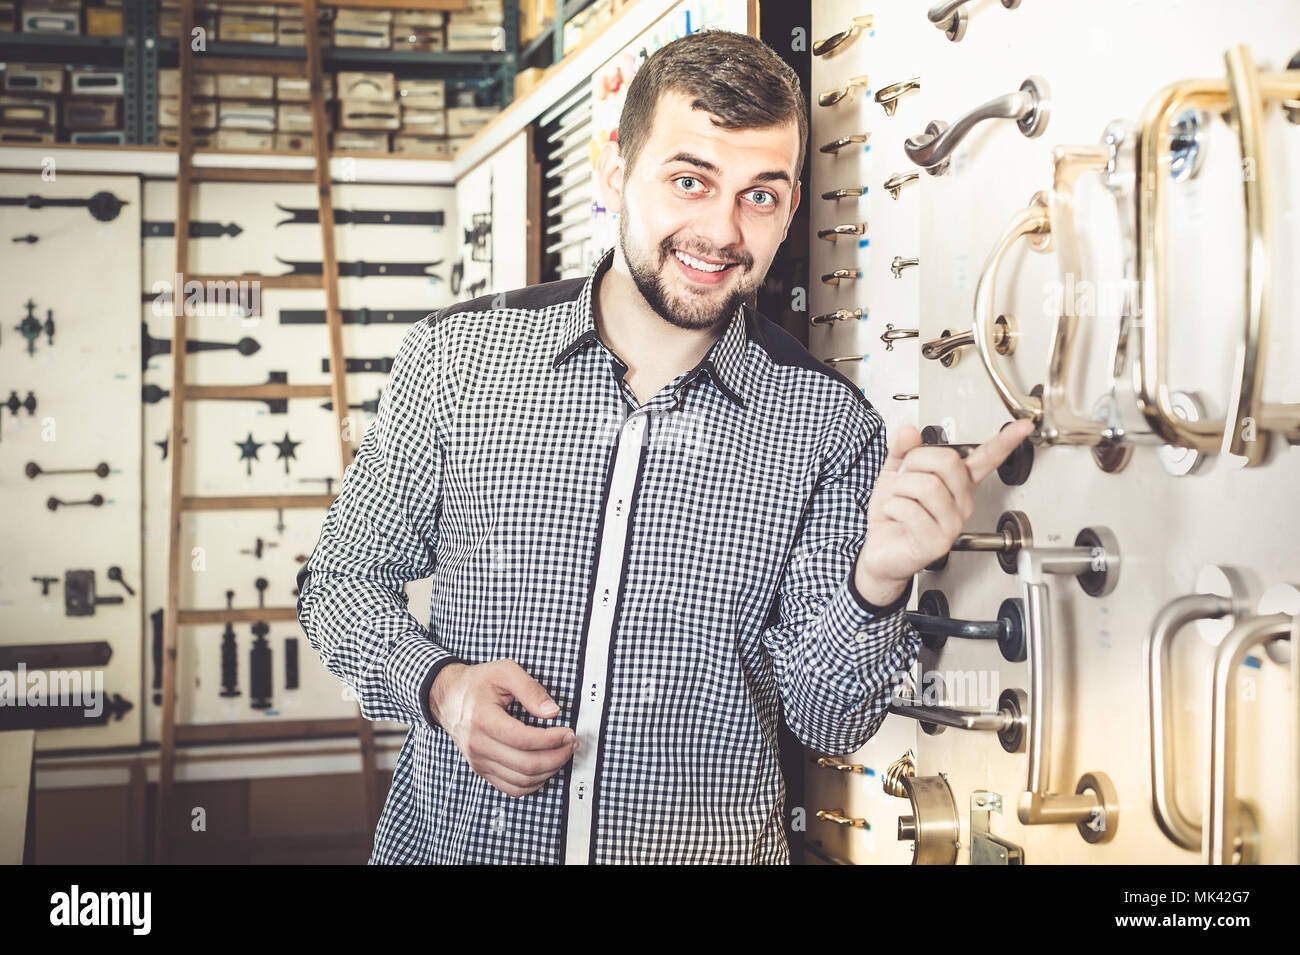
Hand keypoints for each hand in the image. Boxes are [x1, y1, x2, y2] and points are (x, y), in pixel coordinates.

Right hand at [430, 659, 577, 797]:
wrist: (447, 697)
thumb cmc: (476, 683)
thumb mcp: (504, 671)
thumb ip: (530, 689)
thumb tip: (552, 712)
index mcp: (483, 719)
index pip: (524, 740)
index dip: (552, 740)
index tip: (568, 732)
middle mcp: (479, 745)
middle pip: (526, 765)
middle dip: (557, 756)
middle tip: (570, 743)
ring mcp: (479, 761)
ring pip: (521, 781)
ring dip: (549, 771)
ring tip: (562, 754)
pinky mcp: (482, 770)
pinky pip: (511, 788)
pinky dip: (533, 784)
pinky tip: (545, 769)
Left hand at [855, 419, 1036, 601]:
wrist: (879, 550)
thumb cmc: (892, 514)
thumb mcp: (894, 473)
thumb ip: (902, 449)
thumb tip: (909, 431)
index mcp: (956, 483)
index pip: (985, 459)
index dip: (1005, 442)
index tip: (1023, 426)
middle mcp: (961, 503)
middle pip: (948, 461)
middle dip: (915, 464)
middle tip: (904, 480)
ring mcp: (952, 523)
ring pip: (927, 485)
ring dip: (901, 489)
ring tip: (900, 501)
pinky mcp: (938, 542)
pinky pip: (911, 510)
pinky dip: (893, 508)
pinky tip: (896, 517)